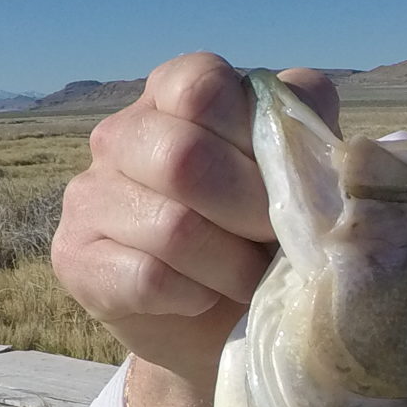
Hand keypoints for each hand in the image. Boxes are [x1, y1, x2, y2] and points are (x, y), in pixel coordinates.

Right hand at [51, 52, 339, 386]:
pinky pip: (147, 278)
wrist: (219, 321)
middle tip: (278, 243)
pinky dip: (195, 296)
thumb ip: (308, 138)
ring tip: (251, 279)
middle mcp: (121, 133)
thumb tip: (332, 149)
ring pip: (172, 227)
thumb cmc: (264, 233)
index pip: (202, 85)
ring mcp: (89, 193)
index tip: (286, 183)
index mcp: (175, 94)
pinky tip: (204, 297)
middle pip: (184, 158)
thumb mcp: (298, 175)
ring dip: (233, 266)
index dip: (254, 138)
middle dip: (252, 212)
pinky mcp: (74, 257)